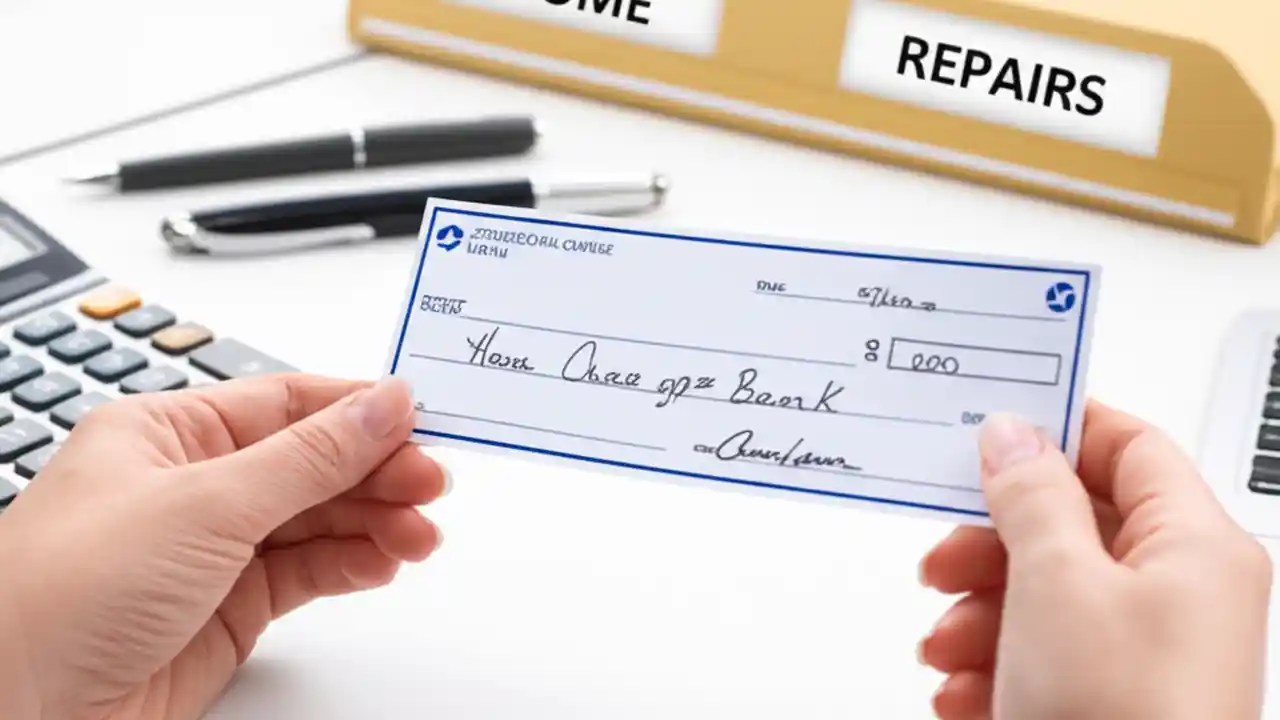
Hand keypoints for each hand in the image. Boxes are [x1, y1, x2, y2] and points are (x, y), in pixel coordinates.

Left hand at [0, 375, 446, 719]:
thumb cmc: (58, 595)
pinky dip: (352, 565)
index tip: (421, 417)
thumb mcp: (204, 503)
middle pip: (310, 463)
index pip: (286, 404)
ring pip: (317, 520)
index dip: (357, 409)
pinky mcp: (229, 609)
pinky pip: (308, 573)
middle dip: (376, 471)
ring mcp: (212, 550)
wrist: (16, 712)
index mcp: (168, 433)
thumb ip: (309, 457)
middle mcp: (192, 486)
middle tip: (431, 482)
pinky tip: (384, 560)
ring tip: (419, 533)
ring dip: (374, 522)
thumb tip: (383, 403)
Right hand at [918, 403, 1271, 719]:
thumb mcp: (1057, 584)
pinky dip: (993, 664)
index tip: (990, 431)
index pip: (1128, 446)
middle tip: (944, 559)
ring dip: (980, 614)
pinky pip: (1043, 652)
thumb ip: (1031, 496)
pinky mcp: (1110, 699)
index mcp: (1194, 547)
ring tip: (946, 648)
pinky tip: (963, 692)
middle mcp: (1180, 594)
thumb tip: (1013, 435)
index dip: (1058, 431)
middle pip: (1072, 525)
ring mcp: (1146, 651)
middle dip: (993, 544)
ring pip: (1045, 593)